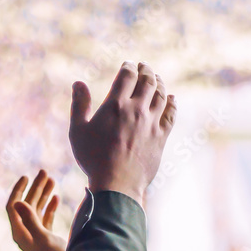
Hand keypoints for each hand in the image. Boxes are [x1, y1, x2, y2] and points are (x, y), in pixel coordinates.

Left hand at [7, 170, 64, 250]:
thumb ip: (30, 219)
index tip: (27, 176)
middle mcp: (26, 233)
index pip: (13, 207)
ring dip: (44, 195)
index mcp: (20, 233)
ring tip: (52, 179)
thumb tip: (18, 202)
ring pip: (38, 210)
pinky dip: (50, 207)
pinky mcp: (47, 238)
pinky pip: (46, 218)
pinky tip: (56, 197)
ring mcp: (36, 235)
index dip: (18, 190)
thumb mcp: (42, 237)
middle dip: (35, 188)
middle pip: (27, 205)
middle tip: (44, 172)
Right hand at [69, 62, 175, 204]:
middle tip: (144, 66)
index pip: (127, 75)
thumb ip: (79, 105)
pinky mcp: (161, 137)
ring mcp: (151, 123)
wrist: (116, 185)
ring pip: (161, 95)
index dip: (129, 66)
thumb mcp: (78, 130)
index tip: (128, 64)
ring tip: (157, 78)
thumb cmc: (93, 158)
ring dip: (160, 83)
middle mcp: (136, 110)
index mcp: (115, 105)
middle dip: (146, 70)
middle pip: (147, 81)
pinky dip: (172, 103)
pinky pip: (171, 115)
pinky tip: (172, 99)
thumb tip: (78, 83)